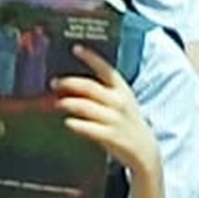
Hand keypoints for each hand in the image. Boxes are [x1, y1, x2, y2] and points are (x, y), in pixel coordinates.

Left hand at [54, 47, 161, 181]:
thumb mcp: (121, 101)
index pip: (106, 69)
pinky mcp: (111, 137)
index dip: (91, 57)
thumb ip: (101, 92)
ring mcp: (115, 119)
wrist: (144, 150)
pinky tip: (68, 122)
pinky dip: (77, 124)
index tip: (75, 48)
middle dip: (69, 83)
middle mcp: (119, 102)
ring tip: (57, 103)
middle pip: (90, 87)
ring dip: (68, 103)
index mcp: (122, 89)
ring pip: (86, 107)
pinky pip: (89, 128)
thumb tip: (72, 83)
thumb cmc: (126, 121)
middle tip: (53, 82)